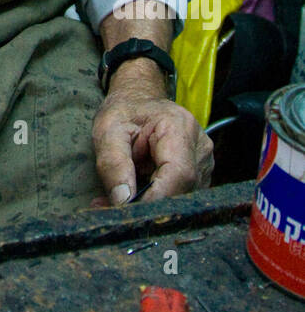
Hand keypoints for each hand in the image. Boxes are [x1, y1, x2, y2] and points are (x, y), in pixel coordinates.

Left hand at [92, 90, 213, 206]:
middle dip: (147, 204)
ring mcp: (203, 162)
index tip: (127, 211)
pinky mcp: (199, 175)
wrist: (137, 100)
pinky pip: (181, 196)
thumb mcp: (108, 130)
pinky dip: (156, 200)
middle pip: (182, 190)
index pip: (178, 174)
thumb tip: (122, 201)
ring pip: (182, 198)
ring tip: (119, 196)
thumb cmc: (123, 112)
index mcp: (179, 127)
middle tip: (111, 207)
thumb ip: (113, 164)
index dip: (155, 198)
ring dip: (150, 204)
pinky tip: (135, 192)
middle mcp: (199, 146)